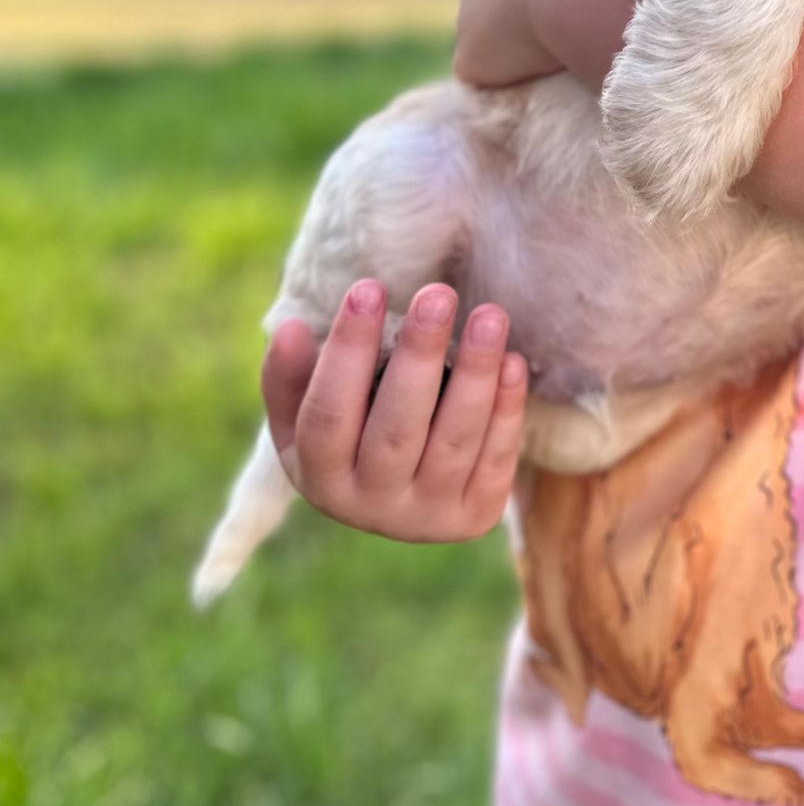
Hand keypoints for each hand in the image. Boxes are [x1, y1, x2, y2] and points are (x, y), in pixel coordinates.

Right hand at [261, 280, 527, 543]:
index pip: (328, 414)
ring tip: (489, 315)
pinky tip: (512, 361)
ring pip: (454, 443)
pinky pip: (495, 460)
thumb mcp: (302, 412)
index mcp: (320, 478)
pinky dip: (506, 409)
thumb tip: (291, 330)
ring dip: (476, 375)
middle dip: (419, 357)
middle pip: (396, 430)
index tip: (368, 287)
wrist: (396, 500)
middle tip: (438, 294)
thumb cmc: (346, 432)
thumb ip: (289, 374)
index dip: (347, 351)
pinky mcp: (474, 517)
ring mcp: (426, 517)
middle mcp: (371, 507)